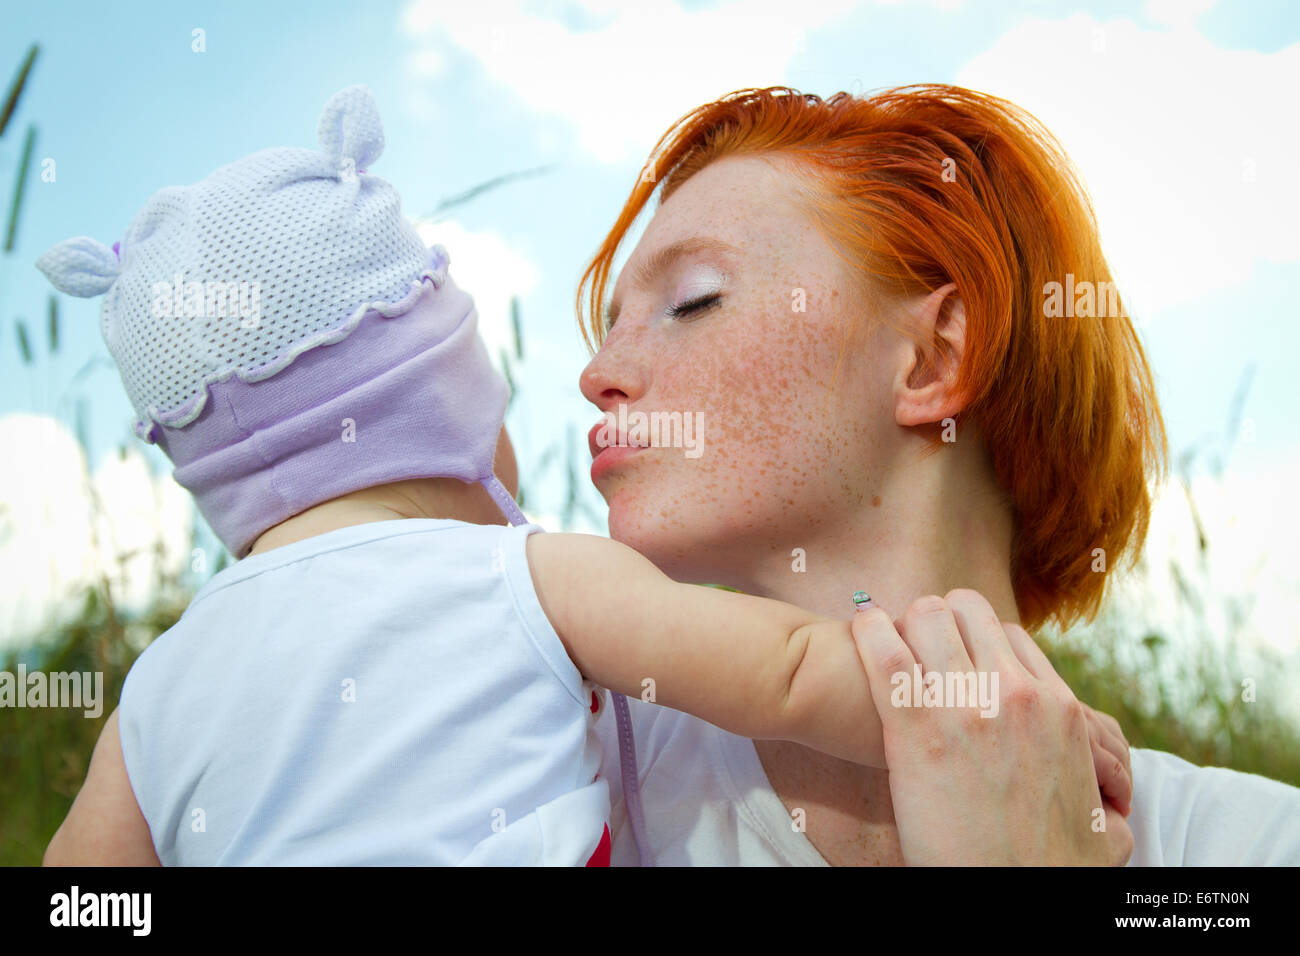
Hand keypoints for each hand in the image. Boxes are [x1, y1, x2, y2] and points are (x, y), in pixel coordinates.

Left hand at [851, 590, 1133, 864]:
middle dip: (939, 623)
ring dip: (906, 625)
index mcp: (1058, 708)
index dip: (976, 642)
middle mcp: (1015, 693)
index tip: (955, 660)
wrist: (1015, 895)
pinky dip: (868, 632)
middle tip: (918, 649)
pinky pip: (884, 650)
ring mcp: (965, 705)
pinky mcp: (915, 727)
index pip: (1009, 634)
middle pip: (965, 610)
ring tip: (889, 646)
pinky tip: (862, 630)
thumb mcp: (1104, 830)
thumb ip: (1106, 801)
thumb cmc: (1053, 873)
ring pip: (927, 614)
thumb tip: (1119, 813)